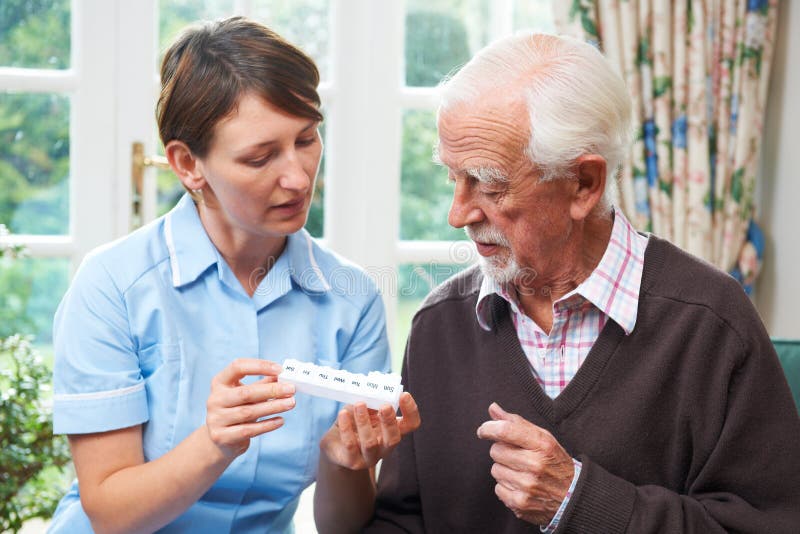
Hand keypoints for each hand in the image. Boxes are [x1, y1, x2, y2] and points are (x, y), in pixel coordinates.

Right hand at [205, 358, 295, 459]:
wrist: (221, 439)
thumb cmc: (237, 410)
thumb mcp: (246, 394)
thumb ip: (262, 384)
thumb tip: (283, 377)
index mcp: (220, 382)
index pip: (237, 367)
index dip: (259, 366)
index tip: (279, 369)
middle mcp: (215, 399)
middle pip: (245, 392)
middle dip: (271, 390)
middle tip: (291, 389)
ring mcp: (216, 419)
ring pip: (249, 412)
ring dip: (273, 407)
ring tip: (291, 403)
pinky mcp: (221, 436)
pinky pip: (249, 430)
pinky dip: (267, 425)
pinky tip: (280, 420)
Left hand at [320, 392, 420, 470]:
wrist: (335, 445)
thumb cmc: (355, 423)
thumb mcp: (366, 410)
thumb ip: (372, 401)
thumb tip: (373, 389)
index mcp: (393, 431)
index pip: (411, 424)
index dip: (411, 411)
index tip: (404, 395)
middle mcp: (384, 447)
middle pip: (394, 438)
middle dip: (390, 421)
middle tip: (385, 406)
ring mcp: (369, 457)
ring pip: (370, 443)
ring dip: (364, 422)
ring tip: (359, 404)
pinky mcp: (351, 461)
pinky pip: (350, 445)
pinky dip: (346, 428)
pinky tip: (343, 414)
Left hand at [477, 402, 574, 525]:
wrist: (572, 496)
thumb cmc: (554, 461)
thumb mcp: (542, 438)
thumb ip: (516, 422)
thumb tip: (492, 408)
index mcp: (542, 444)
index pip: (505, 431)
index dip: (488, 428)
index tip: (484, 430)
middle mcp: (535, 464)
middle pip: (496, 450)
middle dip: (502, 451)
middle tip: (517, 456)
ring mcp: (527, 485)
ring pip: (495, 470)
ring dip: (504, 470)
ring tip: (522, 472)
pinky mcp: (521, 503)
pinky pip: (497, 488)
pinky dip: (506, 487)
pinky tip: (521, 486)